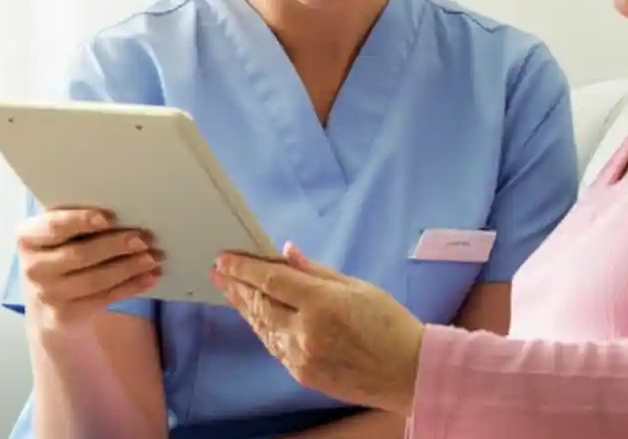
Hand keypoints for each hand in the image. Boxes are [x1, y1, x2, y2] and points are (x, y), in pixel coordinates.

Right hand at [16, 207, 161, 332]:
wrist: (49, 301)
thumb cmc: (63, 253)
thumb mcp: (61, 235)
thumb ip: (81, 222)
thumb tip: (127, 213)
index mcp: (28, 237)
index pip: (53, 227)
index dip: (80, 221)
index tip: (108, 217)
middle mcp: (33, 268)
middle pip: (79, 255)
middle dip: (115, 245)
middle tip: (144, 238)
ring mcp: (47, 295)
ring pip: (95, 280)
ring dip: (129, 267)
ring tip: (154, 257)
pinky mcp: (64, 316)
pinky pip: (103, 298)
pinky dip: (131, 286)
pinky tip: (150, 276)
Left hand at [212, 243, 423, 414]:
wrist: (408, 373)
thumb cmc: (390, 324)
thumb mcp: (357, 287)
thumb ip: (317, 272)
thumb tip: (286, 253)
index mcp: (322, 304)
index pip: (272, 281)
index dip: (245, 268)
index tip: (225, 258)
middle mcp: (305, 331)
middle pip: (260, 305)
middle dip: (237, 286)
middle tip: (218, 272)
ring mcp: (301, 356)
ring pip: (262, 328)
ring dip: (244, 308)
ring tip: (229, 291)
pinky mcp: (302, 374)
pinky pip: (274, 346)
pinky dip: (262, 328)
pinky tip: (254, 317)